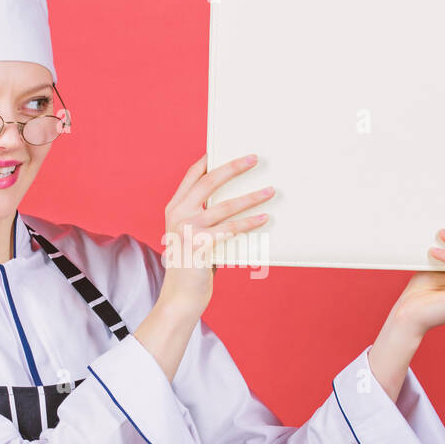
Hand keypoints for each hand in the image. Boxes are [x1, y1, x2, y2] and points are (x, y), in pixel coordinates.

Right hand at [156, 153, 273, 317]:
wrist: (180, 296)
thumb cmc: (193, 265)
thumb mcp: (192, 234)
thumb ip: (205, 216)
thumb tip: (236, 200)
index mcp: (174, 208)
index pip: (192, 176)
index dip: (208, 160)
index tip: (225, 147)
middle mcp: (178, 215)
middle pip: (208, 182)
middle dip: (233, 168)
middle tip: (254, 159)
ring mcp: (187, 230)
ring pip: (224, 206)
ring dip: (250, 197)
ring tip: (270, 190)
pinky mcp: (199, 246)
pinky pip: (229, 229)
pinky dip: (248, 223)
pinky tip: (263, 217)